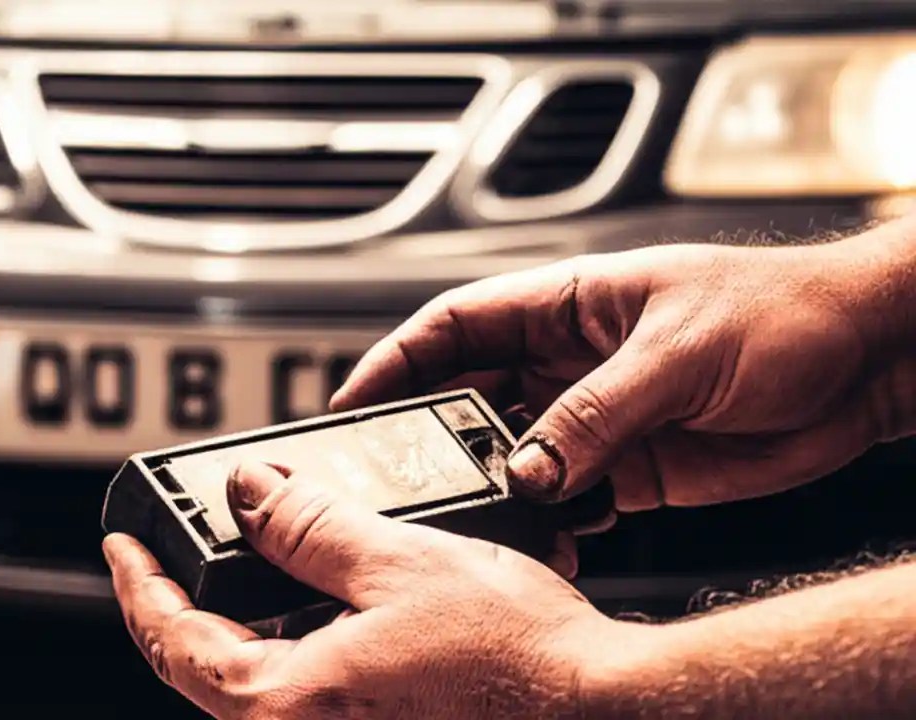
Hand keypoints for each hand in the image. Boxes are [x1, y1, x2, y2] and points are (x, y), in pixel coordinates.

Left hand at [103, 461, 628, 718]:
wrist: (601, 711)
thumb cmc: (518, 658)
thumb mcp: (396, 563)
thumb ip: (307, 527)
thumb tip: (251, 494)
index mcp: (289, 704)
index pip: (173, 643)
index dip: (137, 586)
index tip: (119, 546)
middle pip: (205, 667)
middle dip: (180, 605)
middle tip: (165, 554)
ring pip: (256, 678)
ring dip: (240, 621)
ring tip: (242, 562)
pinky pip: (306, 686)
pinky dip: (293, 639)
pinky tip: (320, 600)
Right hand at [331, 231, 915, 511]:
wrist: (868, 360)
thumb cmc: (784, 313)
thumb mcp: (677, 353)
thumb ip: (595, 413)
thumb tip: (526, 467)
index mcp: (566, 306)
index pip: (454, 326)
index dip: (396, 362)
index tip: (353, 403)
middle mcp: (570, 362)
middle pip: (472, 399)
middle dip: (436, 439)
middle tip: (405, 481)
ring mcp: (598, 417)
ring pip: (516, 457)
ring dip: (497, 489)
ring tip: (483, 519)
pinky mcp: (632, 468)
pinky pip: (569, 498)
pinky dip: (554, 522)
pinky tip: (553, 537)